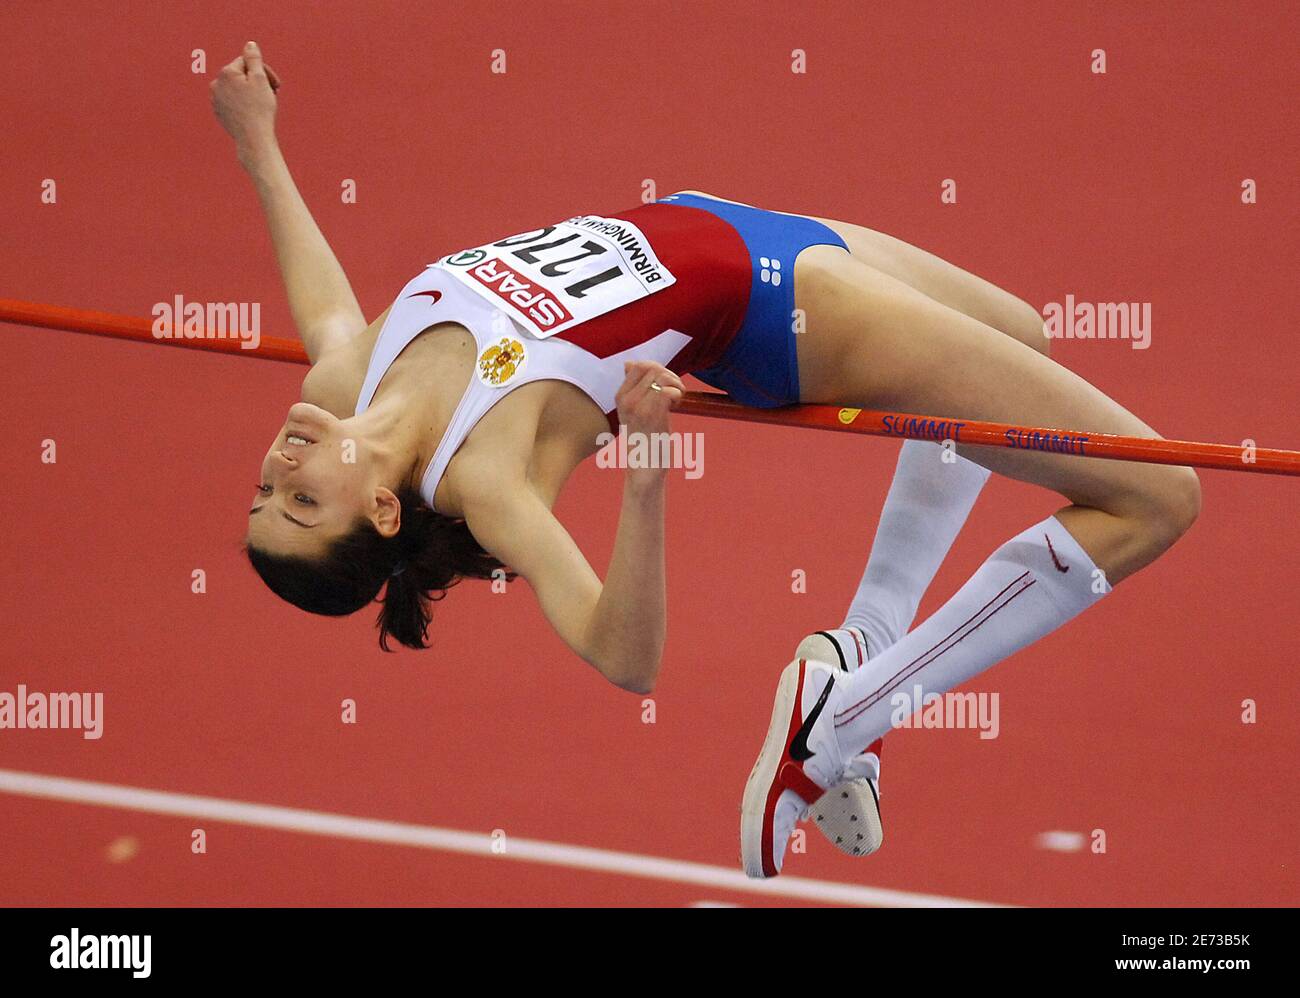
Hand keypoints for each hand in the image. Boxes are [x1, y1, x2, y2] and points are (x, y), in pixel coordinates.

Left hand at [209, 42, 281, 164]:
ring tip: (263, 105)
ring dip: (250, 92)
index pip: (246, 62)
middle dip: (257, 82)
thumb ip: (254, 59)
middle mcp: (216, 83)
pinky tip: (253, 113)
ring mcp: (215, 99)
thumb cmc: (260, 110)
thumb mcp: (261, 80)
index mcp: (226, 72)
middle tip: (274, 94)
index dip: (264, 72)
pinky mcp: (218, 112)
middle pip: (240, 75)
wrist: (253, 139)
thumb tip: (249, 44)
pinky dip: (243, 104)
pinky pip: (233, 102)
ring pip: (236, 88)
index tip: (277, 85)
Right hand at [615, 360, 684, 438]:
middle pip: (652, 368)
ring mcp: (638, 407)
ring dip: (676, 384)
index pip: (638, 365)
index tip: (665, 384)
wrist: (643, 467)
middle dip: (670, 375)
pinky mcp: (653, 416)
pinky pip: (667, 392)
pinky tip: (676, 406)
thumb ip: (633, 388)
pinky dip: (678, 394)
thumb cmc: (643, 440)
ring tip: (677, 398)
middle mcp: (626, 400)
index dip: (657, 368)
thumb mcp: (632, 411)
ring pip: (661, 377)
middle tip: (675, 391)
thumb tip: (629, 363)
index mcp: (620, 396)